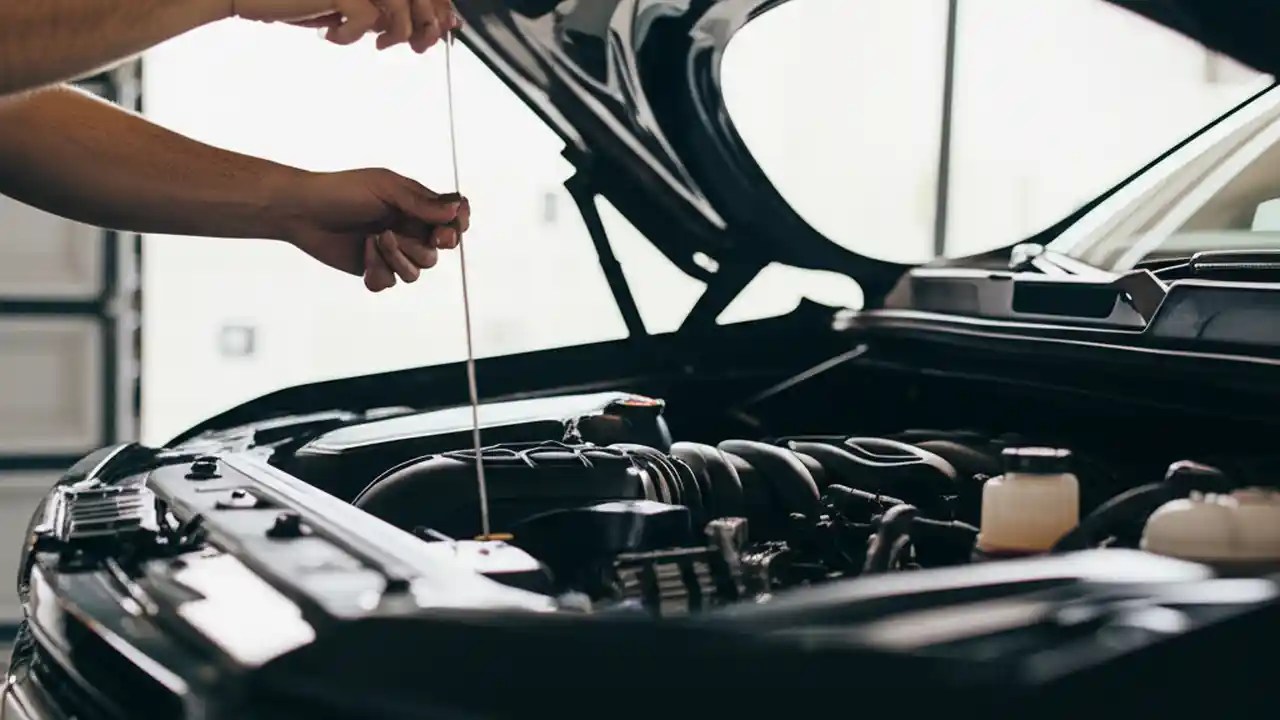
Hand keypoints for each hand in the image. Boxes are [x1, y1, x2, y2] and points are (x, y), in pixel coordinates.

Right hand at [233, 0, 460, 51]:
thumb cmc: (301, 0)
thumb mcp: (353, 7)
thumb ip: (389, 12)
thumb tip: (436, 25)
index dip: (440, 7)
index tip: (443, 29)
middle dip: (427, 23)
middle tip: (418, 47)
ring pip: (400, 3)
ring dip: (398, 31)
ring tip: (380, 44)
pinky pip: (366, 18)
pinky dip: (352, 35)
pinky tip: (333, 35)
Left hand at [274, 168, 468, 291]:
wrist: (303, 212)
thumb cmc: (342, 191)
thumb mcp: (385, 189)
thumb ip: (421, 204)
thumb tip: (457, 209)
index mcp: (416, 206)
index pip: (452, 220)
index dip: (456, 228)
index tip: (445, 232)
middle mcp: (409, 229)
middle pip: (437, 252)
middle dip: (417, 246)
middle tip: (391, 234)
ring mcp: (393, 251)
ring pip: (416, 272)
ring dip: (395, 258)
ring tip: (372, 241)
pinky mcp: (375, 269)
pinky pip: (391, 282)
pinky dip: (377, 270)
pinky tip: (362, 253)